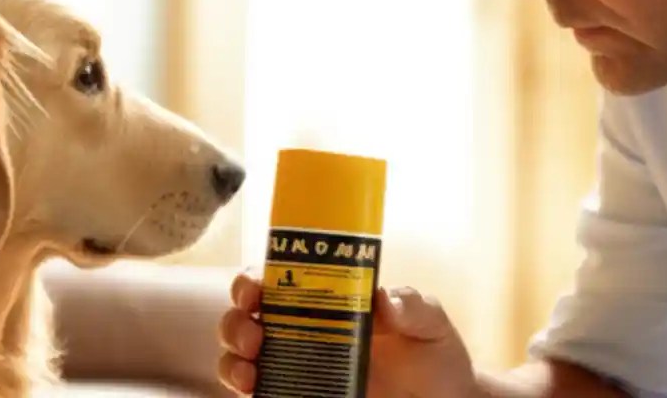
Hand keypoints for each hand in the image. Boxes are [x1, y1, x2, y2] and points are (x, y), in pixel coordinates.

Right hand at [218, 272, 478, 396]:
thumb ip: (412, 305)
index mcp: (329, 300)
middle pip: (245, 319)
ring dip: (231, 361)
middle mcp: (304, 330)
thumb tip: (383, 297)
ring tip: (249, 372)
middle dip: (235, 323)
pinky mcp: (302, 397)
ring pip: (240, 359)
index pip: (276, 280)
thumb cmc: (435, 353)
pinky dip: (244, 392)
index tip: (253, 290)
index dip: (252, 280)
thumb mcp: (431, 322)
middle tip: (253, 336)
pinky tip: (254, 391)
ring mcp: (299, 368)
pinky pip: (260, 395)